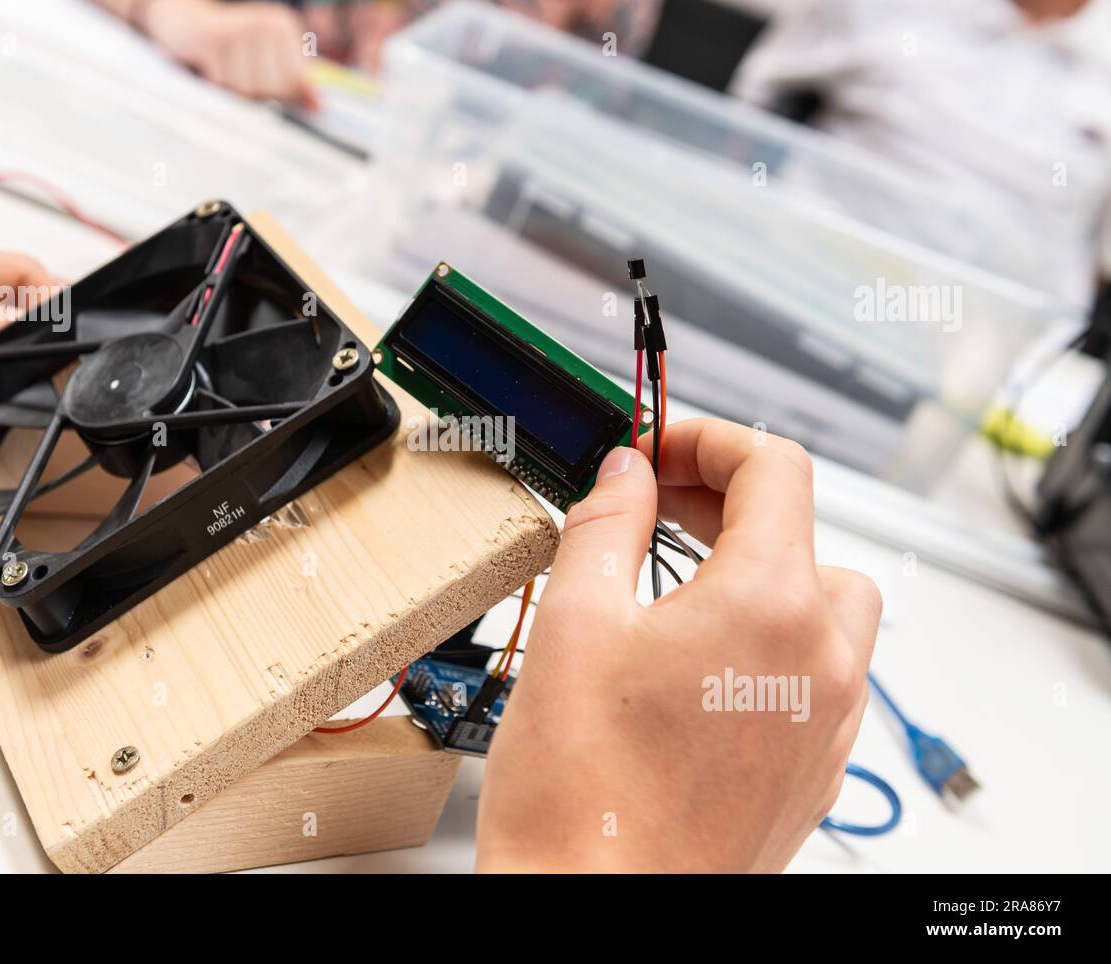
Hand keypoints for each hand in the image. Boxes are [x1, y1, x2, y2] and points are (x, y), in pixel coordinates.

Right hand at [145, 0, 317, 108]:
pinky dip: (213, 87)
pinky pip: (222, 87)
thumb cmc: (228, 48)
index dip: (280, 95)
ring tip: (222, 72)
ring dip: (231, 92)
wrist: (180, 20)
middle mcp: (262, 23)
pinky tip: (208, 69)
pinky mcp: (211, 41)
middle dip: (253, 95)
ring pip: (246, 92)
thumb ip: (292, 83)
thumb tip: (318, 106)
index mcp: (281, 25)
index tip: (261, 82)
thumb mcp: (264, 60)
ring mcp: (237, 30)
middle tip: (236, 75)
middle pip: (272, 90)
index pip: (295, 82)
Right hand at [476, 418, 879, 871]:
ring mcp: (826, 722)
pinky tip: (701, 657)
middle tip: (656, 501)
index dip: (711, 440)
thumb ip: (607, 524)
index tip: (660, 447)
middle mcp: (819, 662)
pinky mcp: (813, 769)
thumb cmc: (584, 794)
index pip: (775, 471)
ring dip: (762, 568)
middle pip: (805, 532)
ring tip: (683, 576)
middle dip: (729, 500)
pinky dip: (772, 637)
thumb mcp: (573, 622)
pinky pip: (818, 673)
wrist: (595, 908)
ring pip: (825, 604)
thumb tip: (625, 474)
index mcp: (768, 607)